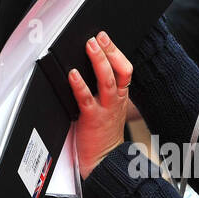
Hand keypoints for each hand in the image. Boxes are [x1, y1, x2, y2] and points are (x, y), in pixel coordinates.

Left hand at [70, 31, 133, 180]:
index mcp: (120, 96)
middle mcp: (115, 100)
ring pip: (106, 81)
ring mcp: (105, 109)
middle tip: (99, 37)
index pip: (125, 69)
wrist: (105, 161)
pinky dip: (80, 85)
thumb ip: (105, 89)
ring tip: (90, 46)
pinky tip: (73, 74)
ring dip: (99, 61)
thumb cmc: (104, 132)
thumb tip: (91, 67)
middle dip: (110, 51)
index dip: (116, 52)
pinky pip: (86, 99)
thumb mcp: (111, 107)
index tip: (105, 37)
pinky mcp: (92, 119)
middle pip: (119, 71)